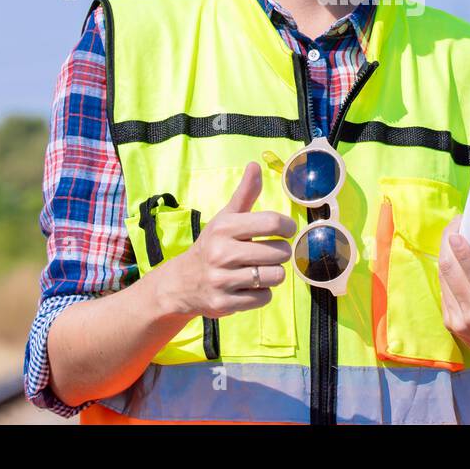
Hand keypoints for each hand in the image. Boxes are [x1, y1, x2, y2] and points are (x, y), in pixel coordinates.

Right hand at [161, 163, 297, 318]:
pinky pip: (265, 298)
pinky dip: (262, 294)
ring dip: (273, 274)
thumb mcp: (225, 218)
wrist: (181, 282)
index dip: (287, 227)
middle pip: (279, 252)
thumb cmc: (212, 245)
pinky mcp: (225, 304)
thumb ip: (245, 194)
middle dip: (280, 253)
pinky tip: (248, 287)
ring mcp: (222, 280)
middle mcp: (222, 253)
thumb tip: (256, 164)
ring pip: (275, 276)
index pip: (273, 223)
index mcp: (224, 227)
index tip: (285, 230)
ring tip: (259, 270)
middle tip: (267, 253)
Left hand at [437, 217, 469, 378]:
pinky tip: (448, 257)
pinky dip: (445, 272)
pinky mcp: (451, 324)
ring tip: (452, 235)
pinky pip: (443, 291)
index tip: (457, 232)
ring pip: (443, 280)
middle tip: (456, 224)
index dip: (463, 254)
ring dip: (444, 255)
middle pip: (452, 273)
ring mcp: (459, 321)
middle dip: (447, 244)